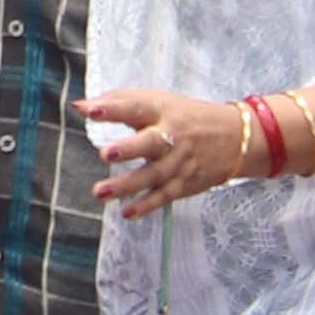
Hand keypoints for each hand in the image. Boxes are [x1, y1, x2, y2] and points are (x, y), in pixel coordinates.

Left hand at [82, 85, 258, 213]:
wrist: (234, 138)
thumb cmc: (184, 116)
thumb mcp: (157, 101)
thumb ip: (119, 102)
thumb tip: (80, 106)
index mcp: (162, 110)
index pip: (136, 107)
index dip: (113, 108)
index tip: (88, 110)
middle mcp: (173, 136)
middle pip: (151, 142)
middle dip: (128, 148)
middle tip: (105, 154)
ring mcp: (180, 162)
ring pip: (153, 175)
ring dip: (126, 185)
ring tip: (99, 192)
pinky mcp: (185, 183)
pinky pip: (165, 196)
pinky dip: (147, 205)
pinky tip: (127, 213)